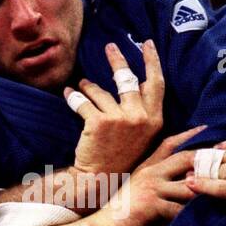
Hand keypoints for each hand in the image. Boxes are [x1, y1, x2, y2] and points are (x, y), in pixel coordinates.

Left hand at [68, 40, 165, 176]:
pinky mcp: (98, 122)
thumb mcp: (143, 136)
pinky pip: (83, 101)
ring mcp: (120, 119)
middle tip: (110, 46)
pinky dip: (74, 96)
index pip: (156, 84)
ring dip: (89, 85)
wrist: (101, 180)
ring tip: (82, 83)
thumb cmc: (121, 159)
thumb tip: (141, 82)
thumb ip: (145, 111)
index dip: (152, 61)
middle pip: (128, 79)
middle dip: (118, 59)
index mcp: (155, 120)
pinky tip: (69, 93)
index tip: (147, 44)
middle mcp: (140, 118)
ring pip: (101, 91)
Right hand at [91, 127, 199, 225]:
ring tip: (223, 190)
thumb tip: (180, 177)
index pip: (169, 144)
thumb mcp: (138, 186)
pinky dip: (193, 212)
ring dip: (205, 188)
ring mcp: (151, 188)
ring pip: (186, 184)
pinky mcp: (151, 206)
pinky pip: (178, 208)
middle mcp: (150, 173)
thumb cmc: (121, 210)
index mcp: (147, 166)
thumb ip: (155, 178)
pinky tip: (206, 216)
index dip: (188, 135)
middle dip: (206, 159)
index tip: (207, 128)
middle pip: (184, 158)